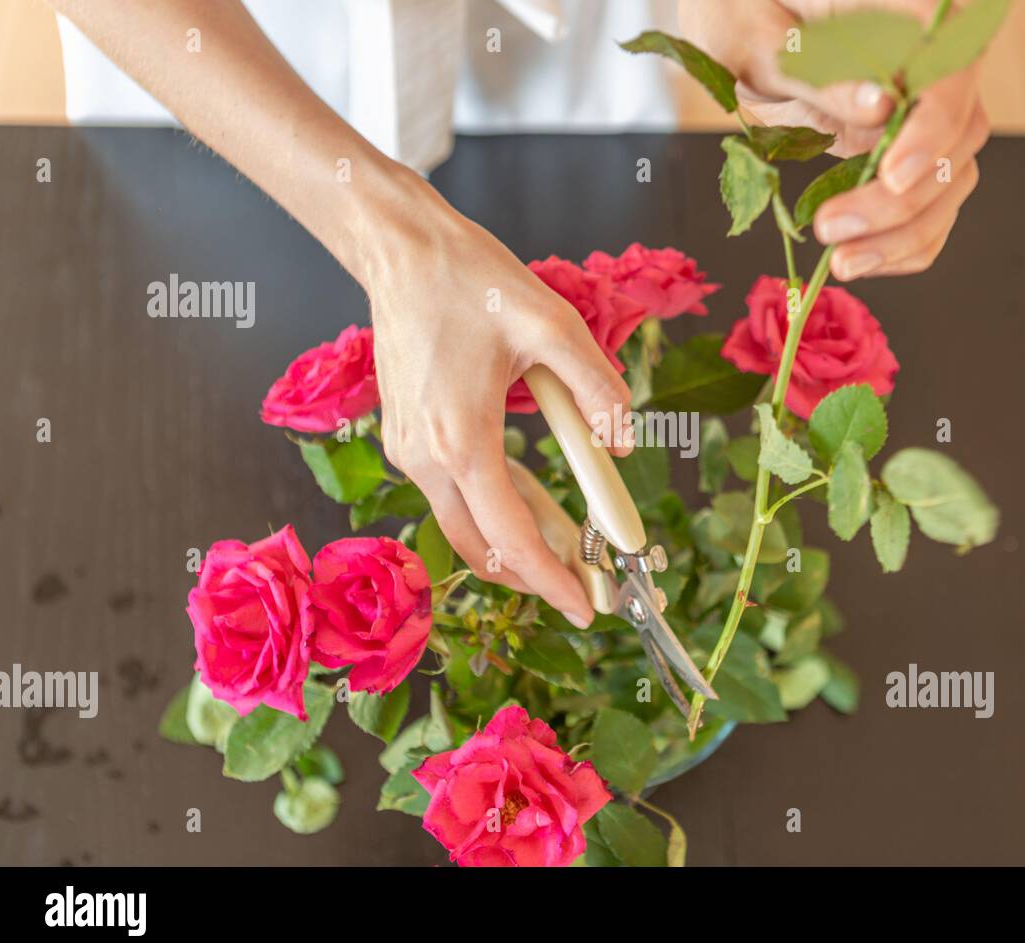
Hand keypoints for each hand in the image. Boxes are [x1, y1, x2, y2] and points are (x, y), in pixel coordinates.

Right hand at [359, 171, 632, 627]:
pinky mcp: (404, 437)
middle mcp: (424, 456)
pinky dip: (493, 509)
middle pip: (480, 546)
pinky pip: (451, 494)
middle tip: (584, 583)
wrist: (400, 251)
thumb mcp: (552, 324)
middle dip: (533, 574)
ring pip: (463, 525)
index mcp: (462, 438)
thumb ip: (597, 389)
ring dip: (513, 542)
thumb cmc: (471, 280)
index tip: (585, 608)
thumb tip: (623, 444)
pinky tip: (532, 497)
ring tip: (569, 544)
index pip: (510, 536)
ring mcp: (407, 450)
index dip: (551, 580)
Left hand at [678, 0, 990, 279]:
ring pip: (952, 179)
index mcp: (911, 14)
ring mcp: (930, 111)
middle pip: (958, 137)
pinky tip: (862, 261)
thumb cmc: (746, 13)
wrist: (745, 25)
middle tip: (832, 230)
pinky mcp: (912, 151)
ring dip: (904, 233)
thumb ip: (817, 72)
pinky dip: (905, 243)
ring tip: (843, 263)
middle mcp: (937, 61)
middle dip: (902, 201)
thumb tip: (881, 108)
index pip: (951, 74)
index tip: (892, 178)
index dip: (931, 132)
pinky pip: (933, 203)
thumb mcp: (760, 36)